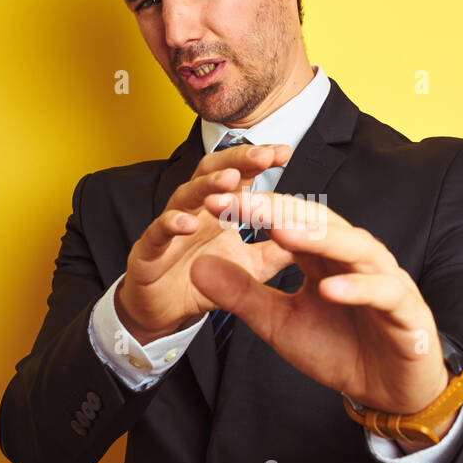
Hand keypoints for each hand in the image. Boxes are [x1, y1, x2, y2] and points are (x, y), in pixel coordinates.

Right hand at [115, 144, 296, 344]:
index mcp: (216, 208)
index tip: (284, 152)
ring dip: (207, 187)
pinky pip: (157, 234)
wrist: (164, 311)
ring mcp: (168, 228)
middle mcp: (192, 209)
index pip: (238, 174)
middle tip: (262, 156)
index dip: (258, 161)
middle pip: (211, 173)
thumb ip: (279, 248)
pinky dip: (171, 225)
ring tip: (229, 180)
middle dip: (236, 161)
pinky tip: (187, 222)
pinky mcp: (147, 252)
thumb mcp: (251, 266)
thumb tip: (315, 232)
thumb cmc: (203, 278)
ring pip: (184, 196)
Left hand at [189, 190, 449, 415]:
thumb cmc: (339, 349)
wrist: (386, 390)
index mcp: (324, 256)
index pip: (288, 223)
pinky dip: (359, 288)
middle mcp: (355, 258)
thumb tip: (197, 266)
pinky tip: (331, 289)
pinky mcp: (406, 309)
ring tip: (284, 233)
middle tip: (243, 203)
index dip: (254, 212)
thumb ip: (242, 294)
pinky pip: (383, 292)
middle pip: (320, 225)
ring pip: (356, 248)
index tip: (216, 203)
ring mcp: (384, 279)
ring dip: (321, 239)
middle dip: (281, 212)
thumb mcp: (279, 323)